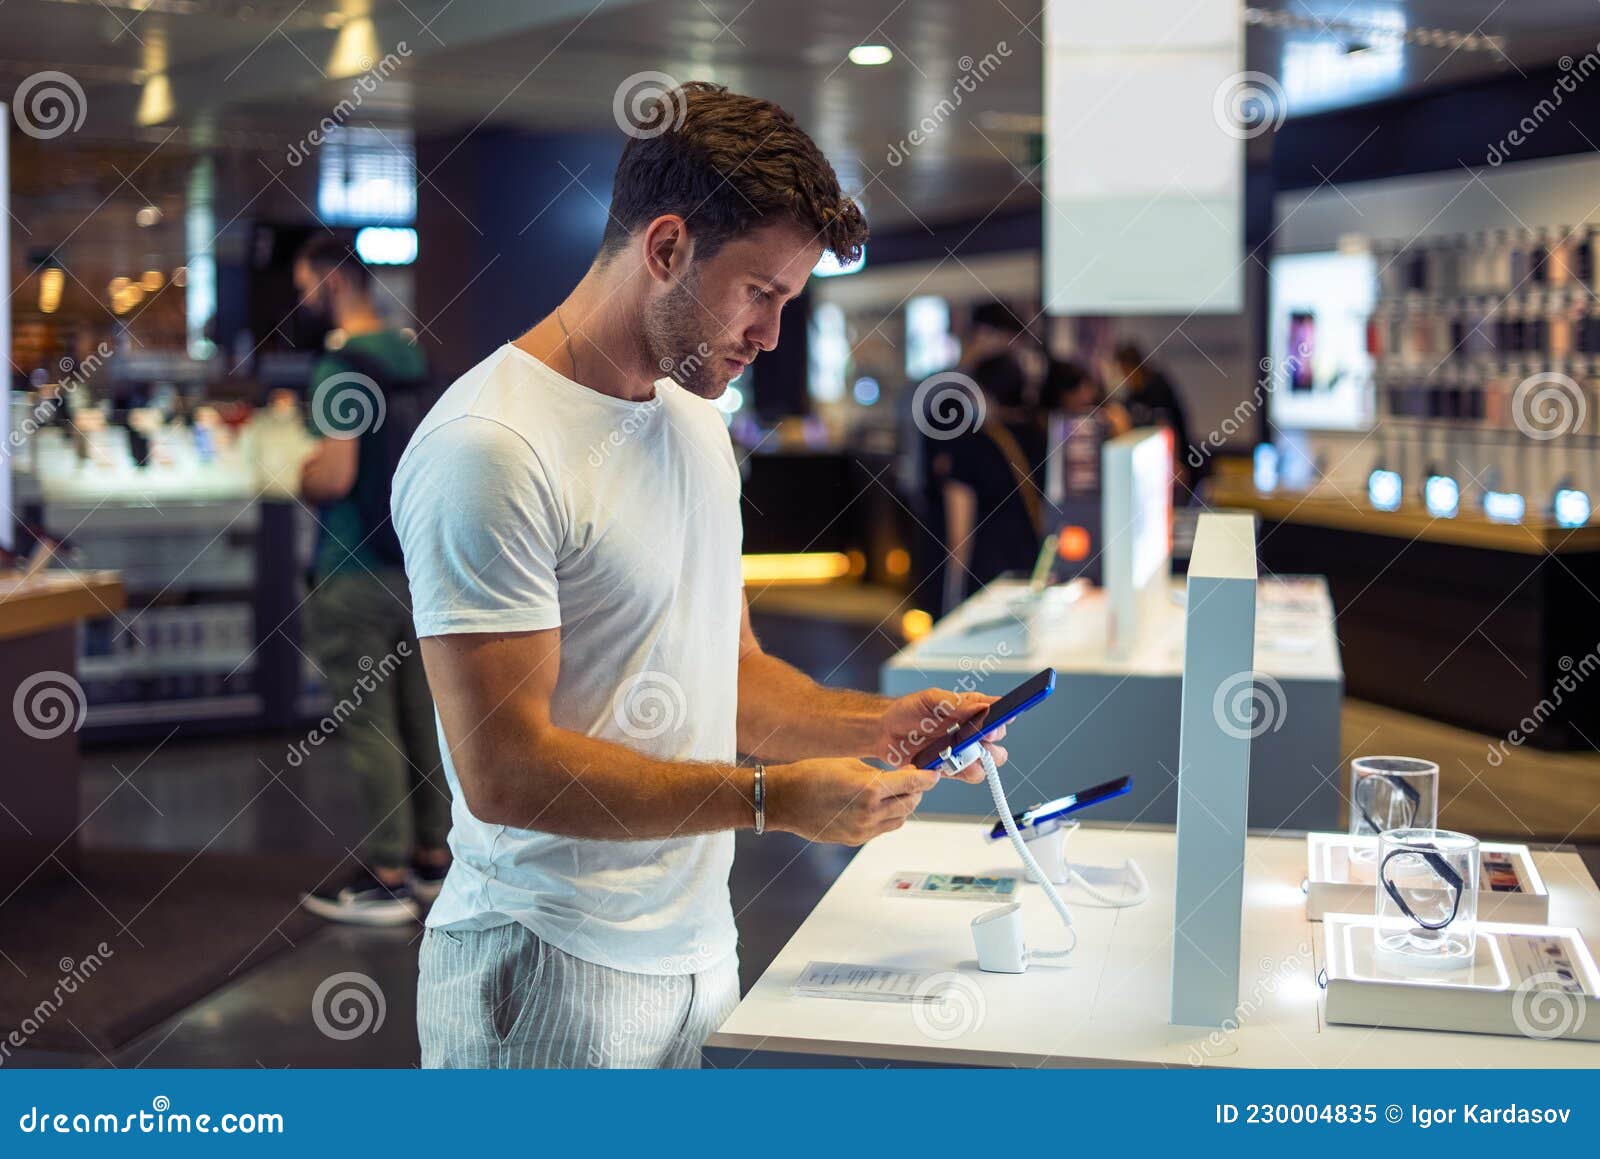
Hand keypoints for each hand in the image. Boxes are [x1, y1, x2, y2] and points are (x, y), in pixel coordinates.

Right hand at [766, 759, 939, 845]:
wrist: (784, 800)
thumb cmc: (811, 774)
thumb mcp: (849, 764)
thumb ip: (878, 773)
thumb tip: (897, 777)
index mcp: (870, 789)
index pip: (911, 783)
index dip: (927, 778)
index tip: (934, 774)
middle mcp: (870, 813)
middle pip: (910, 803)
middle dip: (915, 790)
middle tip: (910, 778)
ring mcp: (863, 830)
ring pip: (900, 819)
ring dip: (903, 805)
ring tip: (893, 792)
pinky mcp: (855, 839)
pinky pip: (883, 829)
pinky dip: (888, 817)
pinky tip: (877, 805)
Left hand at [871, 688, 1007, 784]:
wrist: (882, 732)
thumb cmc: (905, 710)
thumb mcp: (930, 699)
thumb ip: (955, 703)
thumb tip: (981, 705)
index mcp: (967, 709)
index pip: (994, 712)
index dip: (1002, 717)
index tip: (1002, 721)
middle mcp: (967, 731)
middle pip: (996, 743)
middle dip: (992, 745)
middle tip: (979, 741)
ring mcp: (959, 751)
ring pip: (985, 763)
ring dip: (978, 762)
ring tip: (961, 756)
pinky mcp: (948, 768)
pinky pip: (965, 775)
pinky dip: (960, 772)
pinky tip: (946, 765)